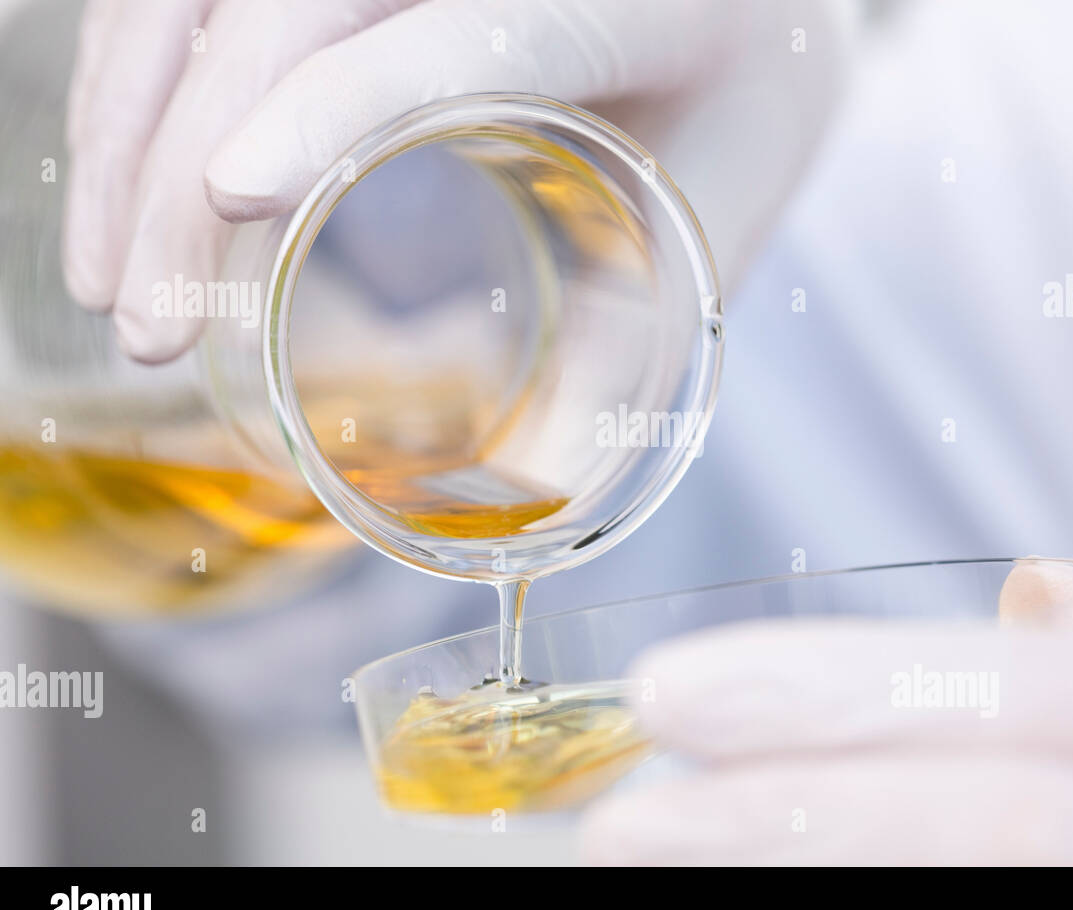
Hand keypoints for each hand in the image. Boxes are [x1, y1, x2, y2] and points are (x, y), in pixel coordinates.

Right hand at [62, 0, 854, 361]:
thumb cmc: (751, 91)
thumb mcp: (724, 208)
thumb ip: (641, 331)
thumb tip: (549, 481)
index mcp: (608, 1)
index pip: (452, 36)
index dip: (333, 101)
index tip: (230, 196)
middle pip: (288, 12)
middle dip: (182, 165)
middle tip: (142, 324)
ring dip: (130, 123)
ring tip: (104, 275)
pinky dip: (143, 78)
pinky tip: (122, 179)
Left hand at [579, 563, 1072, 864]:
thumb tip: (1043, 597)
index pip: (1036, 687)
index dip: (849, 690)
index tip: (677, 694)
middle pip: (999, 818)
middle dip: (797, 820)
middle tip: (629, 827)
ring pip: (999, 887)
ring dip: (808, 884)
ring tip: (666, 867)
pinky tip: (763, 905)